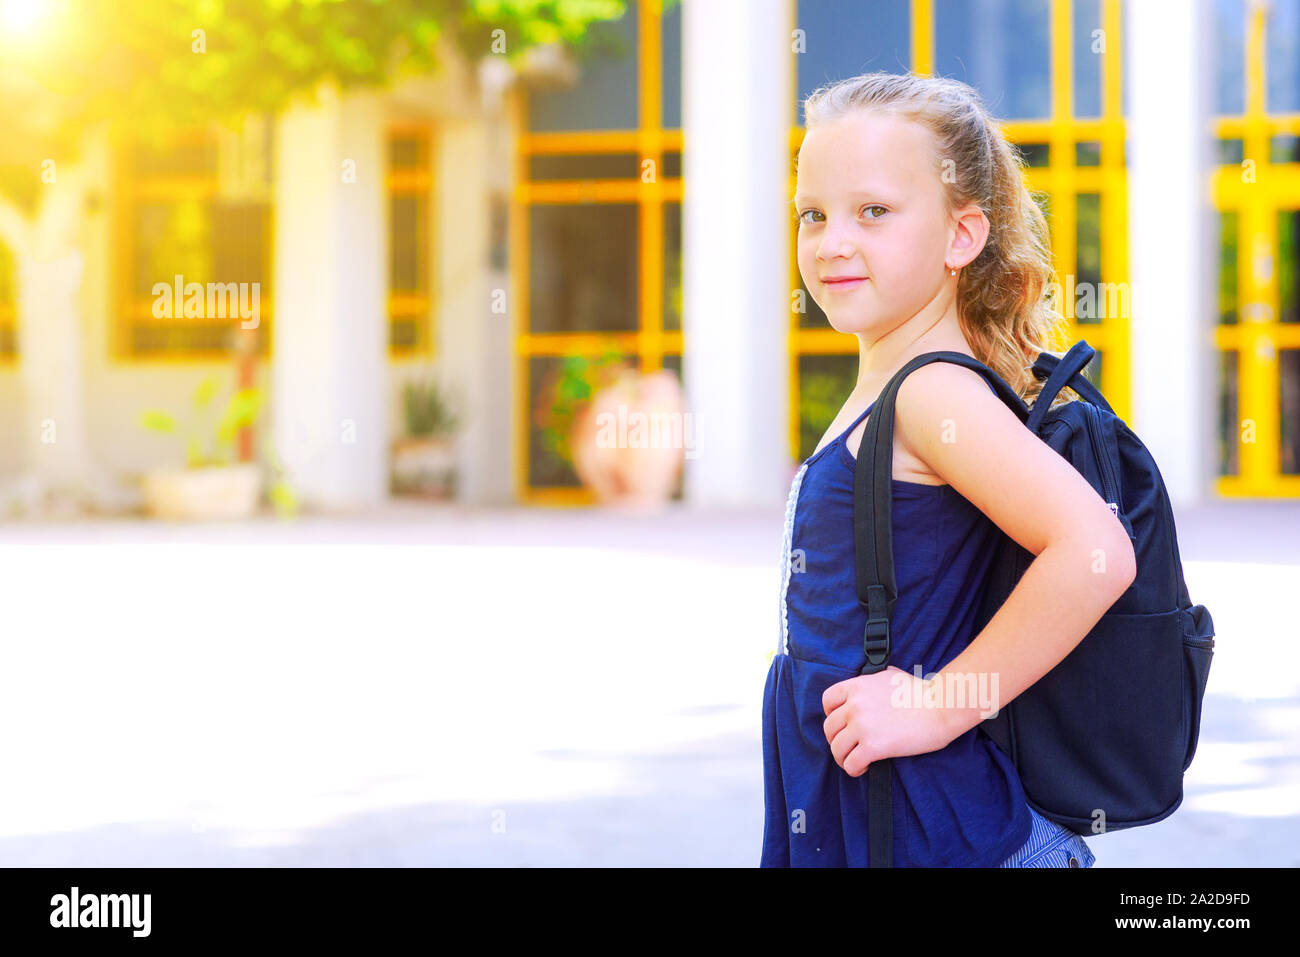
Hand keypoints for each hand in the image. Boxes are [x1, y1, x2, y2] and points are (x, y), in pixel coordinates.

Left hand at [821, 666, 954, 776]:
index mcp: (857, 686)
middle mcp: (854, 705)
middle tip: (848, 747)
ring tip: (855, 761)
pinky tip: (865, 768)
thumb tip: (870, 685)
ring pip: (837, 748)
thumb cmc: (922, 692)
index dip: (831, 715)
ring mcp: (862, 726)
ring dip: (843, 758)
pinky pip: (851, 763)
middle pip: (830, 728)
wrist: (941, 706)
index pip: (828, 700)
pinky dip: (854, 769)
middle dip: (836, 740)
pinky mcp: (873, 746)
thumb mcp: (891, 676)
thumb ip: (872, 681)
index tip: (841, 724)